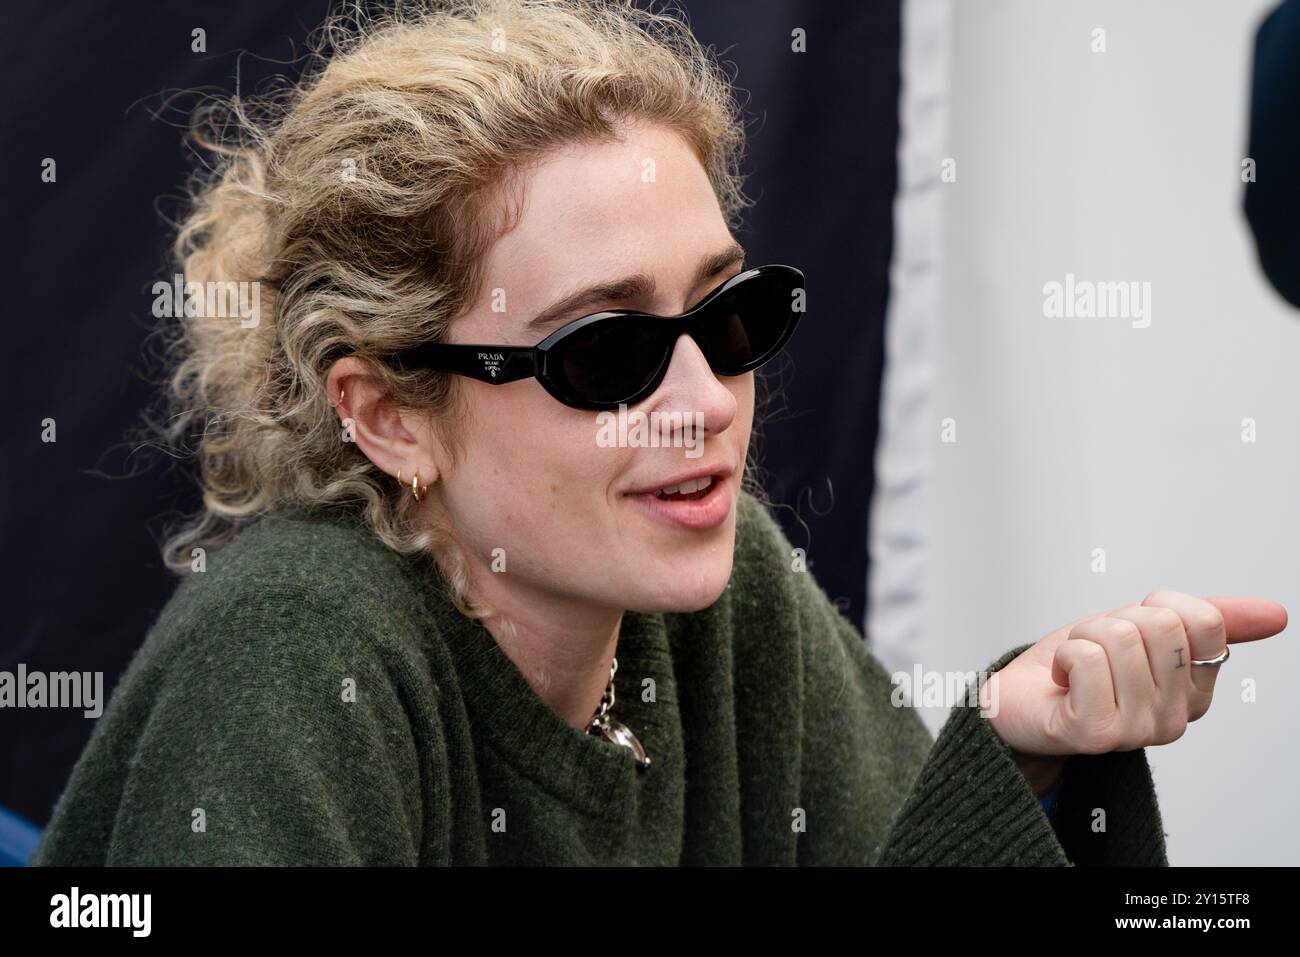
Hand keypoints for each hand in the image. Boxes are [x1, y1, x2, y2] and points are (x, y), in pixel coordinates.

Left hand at [984, 592, 1286, 767]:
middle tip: (1095, 650)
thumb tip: (1276, 614)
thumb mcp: (1142, 630)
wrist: (1017, 701)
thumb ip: (1207, 620)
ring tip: (1077, 666)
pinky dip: (1065, 654)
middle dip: (1114, 621)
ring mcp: (1139, 732)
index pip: (1204, 621)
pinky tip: (1062, 681)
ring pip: (1120, 637)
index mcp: (1195, 691)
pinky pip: (1089, 659)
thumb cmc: (1077, 667)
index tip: (1129, 629)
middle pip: (1160, 625)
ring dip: (1083, 637)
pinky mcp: (1098, 733)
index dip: (1155, 606)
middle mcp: (1175, 719)